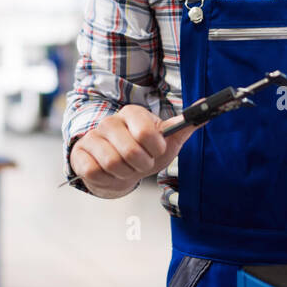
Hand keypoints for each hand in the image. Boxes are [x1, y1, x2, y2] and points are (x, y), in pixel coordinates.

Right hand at [70, 105, 194, 197]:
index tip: (156, 150)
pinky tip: (110, 173)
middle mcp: (110, 121)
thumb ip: (186, 124)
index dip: (155, 148)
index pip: (147, 132)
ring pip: (112, 164)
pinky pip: (95, 172)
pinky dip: (108, 179)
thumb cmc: (145, 153)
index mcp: (132, 113)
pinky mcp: (80, 154)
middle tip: (142, 163)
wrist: (118, 169)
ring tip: (127, 169)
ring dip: (125, 174)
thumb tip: (206, 107)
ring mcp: (92, 137)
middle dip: (141, 165)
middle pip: (130, 151)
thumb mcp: (167, 140)